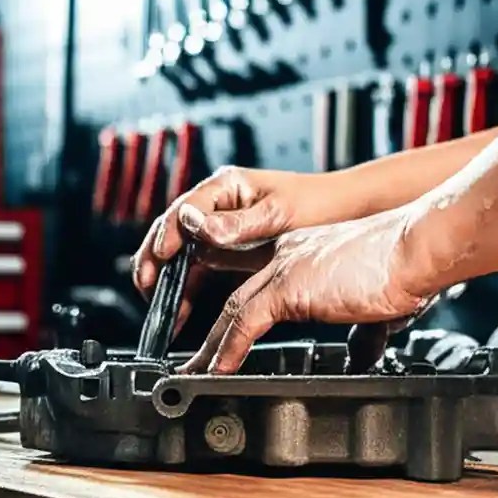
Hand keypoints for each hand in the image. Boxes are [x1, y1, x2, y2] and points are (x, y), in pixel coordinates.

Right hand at [130, 167, 362, 326]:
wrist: (352, 213)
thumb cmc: (321, 204)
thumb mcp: (278, 213)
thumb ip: (238, 223)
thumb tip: (196, 225)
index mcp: (226, 186)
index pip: (184, 209)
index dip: (169, 235)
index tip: (161, 256)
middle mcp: (218, 205)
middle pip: (173, 232)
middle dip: (154, 259)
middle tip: (145, 284)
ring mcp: (223, 227)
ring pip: (183, 254)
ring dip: (168, 278)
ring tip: (158, 304)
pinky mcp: (232, 249)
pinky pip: (202, 269)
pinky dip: (189, 288)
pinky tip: (183, 311)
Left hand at [177, 204, 446, 373]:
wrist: (416, 248)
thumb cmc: (406, 269)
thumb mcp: (373, 303)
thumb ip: (360, 330)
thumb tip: (362, 357)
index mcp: (302, 252)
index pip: (256, 281)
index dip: (237, 309)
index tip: (224, 335)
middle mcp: (285, 255)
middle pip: (235, 297)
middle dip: (212, 332)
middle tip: (195, 361)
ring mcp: (283, 269)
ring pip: (232, 311)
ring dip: (210, 347)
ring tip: (194, 374)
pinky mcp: (287, 287)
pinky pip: (245, 322)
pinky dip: (229, 349)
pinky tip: (219, 370)